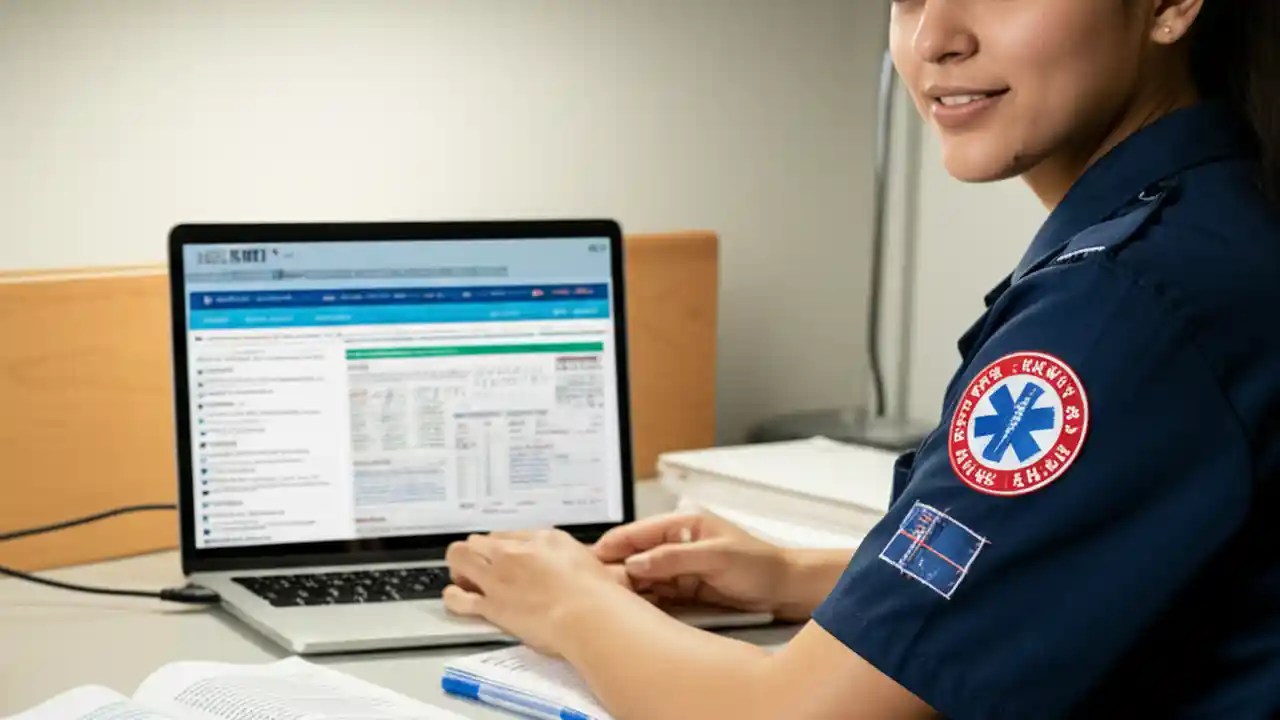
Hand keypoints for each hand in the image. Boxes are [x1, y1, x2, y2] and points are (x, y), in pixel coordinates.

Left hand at [444, 529, 637, 656]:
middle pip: (477, 542)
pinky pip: (458, 598)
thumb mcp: (580, 556)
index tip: (501, 554)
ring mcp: (498, 579)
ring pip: (459, 558)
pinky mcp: (491, 606)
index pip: (505, 535)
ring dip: (460, 566)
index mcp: (538, 538)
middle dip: (475, 551)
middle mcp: (512, 554)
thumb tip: (552, 554)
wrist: (587, 614)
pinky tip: (457, 597)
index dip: (501, 546)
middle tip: (480, 563)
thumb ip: (559, 551)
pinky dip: (454, 596)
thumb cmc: (592, 590)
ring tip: (465, 577)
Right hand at [593, 511, 789, 614]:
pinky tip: (630, 608)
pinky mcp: (686, 588)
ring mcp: (681, 566)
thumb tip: (637, 561)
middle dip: (616, 568)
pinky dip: (644, 600)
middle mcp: (678, 542)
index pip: (638, 532)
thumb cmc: (759, 565)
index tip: (591, 559)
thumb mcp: (715, 557)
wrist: (786, 589)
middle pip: (636, 555)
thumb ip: (674, 558)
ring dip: (629, 586)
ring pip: (644, 576)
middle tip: (595, 585)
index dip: (613, 544)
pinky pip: (657, 593)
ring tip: (608, 598)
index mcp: (683, 523)